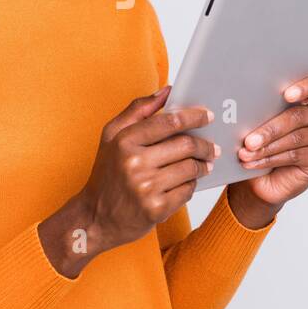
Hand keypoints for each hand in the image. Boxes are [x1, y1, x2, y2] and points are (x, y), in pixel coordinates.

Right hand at [76, 85, 217, 252]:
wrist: (95, 218)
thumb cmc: (107, 173)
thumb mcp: (112, 136)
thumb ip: (138, 110)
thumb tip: (167, 90)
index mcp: (124, 141)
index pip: (169, 122)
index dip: (194, 117)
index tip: (208, 116)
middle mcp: (134, 163)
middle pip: (186, 145)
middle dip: (205, 145)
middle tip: (212, 148)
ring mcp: (145, 188)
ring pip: (190, 169)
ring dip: (202, 166)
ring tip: (203, 165)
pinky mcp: (156, 209)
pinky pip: (187, 191)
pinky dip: (191, 185)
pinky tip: (186, 183)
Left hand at [232, 71, 307, 207]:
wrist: (261, 178)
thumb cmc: (260, 144)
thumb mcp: (258, 122)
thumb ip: (260, 109)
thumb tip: (243, 105)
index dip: (306, 86)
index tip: (287, 95)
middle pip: (298, 116)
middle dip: (270, 129)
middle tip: (249, 140)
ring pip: (295, 138)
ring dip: (267, 147)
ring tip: (246, 153)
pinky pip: (295, 155)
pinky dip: (270, 159)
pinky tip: (254, 162)